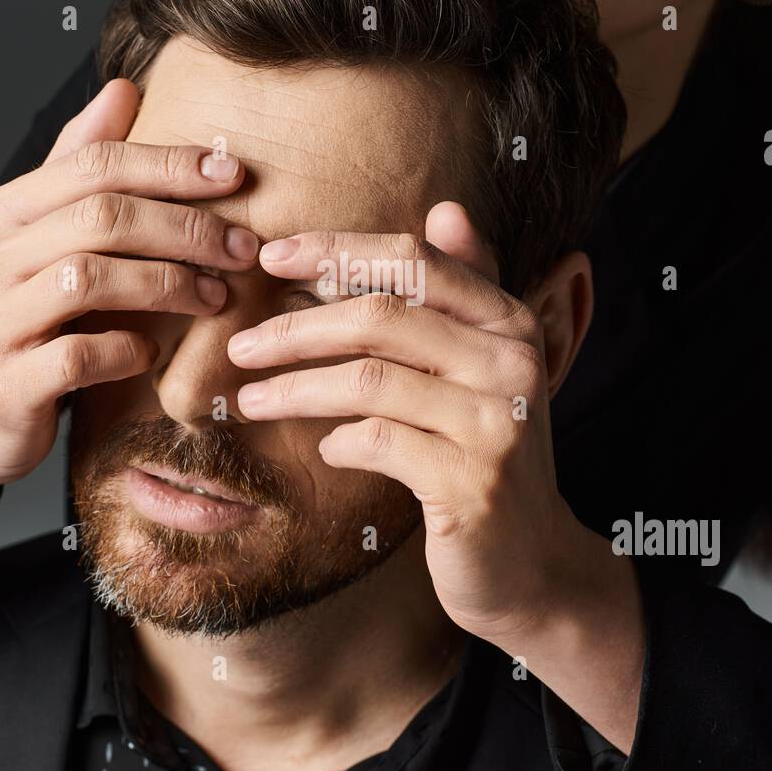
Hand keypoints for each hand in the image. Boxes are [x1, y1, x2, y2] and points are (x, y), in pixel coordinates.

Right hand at [0, 79, 256, 525]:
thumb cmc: (24, 312)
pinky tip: (154, 353)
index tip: (233, 175)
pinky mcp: (10, 383)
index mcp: (8, 211)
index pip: (95, 165)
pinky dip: (127, 351)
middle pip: (100, 217)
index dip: (169, 165)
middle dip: (184, 228)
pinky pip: (78, 356)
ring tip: (215, 298)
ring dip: (167, 285)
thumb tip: (125, 87)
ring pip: (88, 279)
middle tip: (244, 248)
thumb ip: (81, 163)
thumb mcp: (44, 232)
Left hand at [229, 202, 578, 641]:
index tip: (273, 257)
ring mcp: (495, 423)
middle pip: (382, 317)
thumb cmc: (485, 454)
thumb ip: (463, 293)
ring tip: (249, 400)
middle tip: (241, 346)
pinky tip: (328, 450)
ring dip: (296, 388)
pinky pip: (378, 442)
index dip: (339, 251)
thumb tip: (446, 208)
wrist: (530, 562)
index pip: (416, 261)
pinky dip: (339, 442)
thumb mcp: (482, 370)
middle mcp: (512, 362)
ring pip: (369, 380)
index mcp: (511, 322)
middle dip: (297, 327)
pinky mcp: (471, 482)